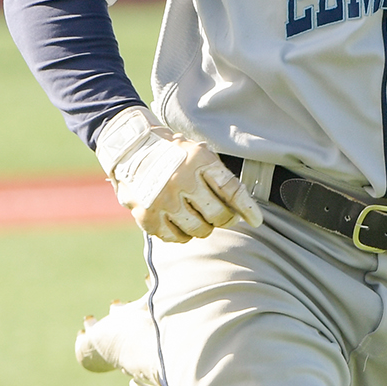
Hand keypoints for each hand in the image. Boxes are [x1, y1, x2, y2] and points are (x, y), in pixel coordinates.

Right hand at [94, 106, 262, 242]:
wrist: (130, 148)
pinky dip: (183, 234)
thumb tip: (242, 210)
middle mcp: (181, 179)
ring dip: (204, 227)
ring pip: (199, 230)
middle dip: (224, 218)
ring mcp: (163, 199)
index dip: (247, 208)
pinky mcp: (147, 216)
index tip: (256, 220)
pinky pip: (176, 238)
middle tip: (220, 215)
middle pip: (217, 214)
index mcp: (199, 160)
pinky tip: (181, 222)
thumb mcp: (199, 153)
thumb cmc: (173, 153)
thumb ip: (219, 177)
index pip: (231, 190)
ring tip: (198, 216)